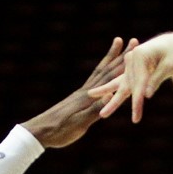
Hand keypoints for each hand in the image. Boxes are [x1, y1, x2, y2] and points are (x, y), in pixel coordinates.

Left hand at [20, 37, 135, 147]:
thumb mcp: (79, 123)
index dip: (121, 62)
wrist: (40, 132)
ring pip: (100, 72)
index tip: (132, 48)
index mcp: (88, 95)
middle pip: (106, 69)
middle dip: (120, 55)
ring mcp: (81, 94)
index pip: (109, 75)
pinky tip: (105, 74)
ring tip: (118, 46)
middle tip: (133, 41)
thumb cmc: (60, 131)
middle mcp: (86, 91)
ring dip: (111, 60)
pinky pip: (95, 82)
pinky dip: (103, 74)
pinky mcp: (78, 99)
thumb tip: (111, 94)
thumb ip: (95, 109)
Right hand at [87, 31, 172, 123]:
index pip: (139, 81)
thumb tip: (146, 95)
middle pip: (126, 84)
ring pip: (120, 84)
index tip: (136, 115)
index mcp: (140, 54)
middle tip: (106, 116)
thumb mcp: (170, 65)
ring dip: (110, 97)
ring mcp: (130, 64)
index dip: (138, 99)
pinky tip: (100, 96)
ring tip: (96, 106)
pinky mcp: (132, 69)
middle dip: (118, 102)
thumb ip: (156, 79)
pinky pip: (122, 82)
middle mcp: (132, 58)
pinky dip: (112, 90)